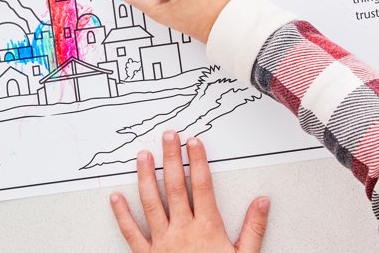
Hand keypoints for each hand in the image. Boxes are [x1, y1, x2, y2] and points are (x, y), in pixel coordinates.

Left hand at [110, 131, 269, 252]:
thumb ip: (254, 229)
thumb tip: (262, 202)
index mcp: (207, 229)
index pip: (201, 186)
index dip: (197, 161)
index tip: (194, 142)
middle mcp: (182, 232)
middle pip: (175, 187)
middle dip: (171, 159)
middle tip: (168, 136)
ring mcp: (162, 244)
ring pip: (151, 204)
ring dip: (145, 178)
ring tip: (143, 156)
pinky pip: (131, 234)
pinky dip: (122, 215)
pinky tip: (116, 198)